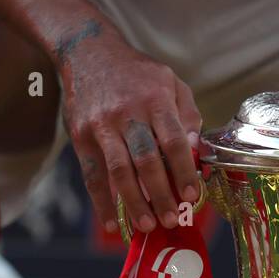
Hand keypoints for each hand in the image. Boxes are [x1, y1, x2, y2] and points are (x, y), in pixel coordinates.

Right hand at [55, 19, 201, 234]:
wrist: (88, 52)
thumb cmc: (138, 74)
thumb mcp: (171, 82)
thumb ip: (188, 115)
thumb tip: (197, 151)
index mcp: (155, 99)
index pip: (173, 141)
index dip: (183, 171)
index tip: (192, 196)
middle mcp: (127, 112)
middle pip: (146, 160)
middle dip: (161, 194)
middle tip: (172, 219)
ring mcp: (101, 125)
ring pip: (119, 171)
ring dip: (134, 203)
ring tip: (148, 226)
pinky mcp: (81, 136)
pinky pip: (91, 175)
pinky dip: (101, 202)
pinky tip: (111, 223)